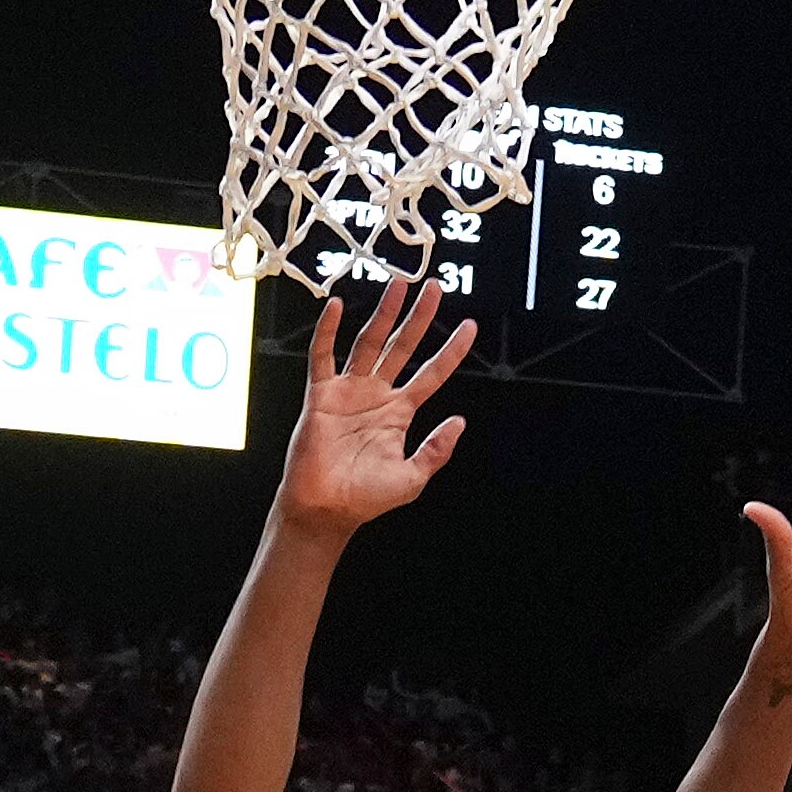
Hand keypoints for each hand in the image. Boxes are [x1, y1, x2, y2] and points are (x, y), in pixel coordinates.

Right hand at [275, 281, 477, 540]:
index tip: (471, 326)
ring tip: (398, 284)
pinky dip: (328, 331)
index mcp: (401, 412)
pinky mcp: (320, 394)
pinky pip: (323, 356)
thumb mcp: (414, 476)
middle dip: (419, 317)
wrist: (327, 508)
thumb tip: (460, 422)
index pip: (432, 373)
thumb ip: (437, 449)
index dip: (451, 350)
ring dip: (384, 314)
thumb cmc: (367, 497)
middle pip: (402, 346)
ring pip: (368, 342)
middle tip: (434, 287)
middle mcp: (377, 394)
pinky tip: (338, 306)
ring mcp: (349, 391)